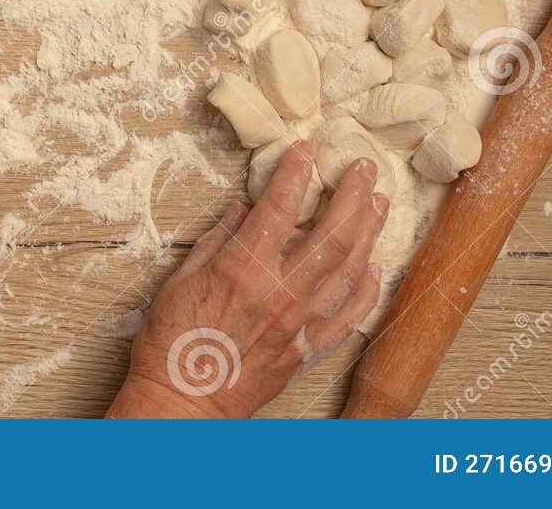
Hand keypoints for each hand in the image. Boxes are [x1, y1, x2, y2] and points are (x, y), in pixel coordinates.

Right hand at [106, 144, 386, 417]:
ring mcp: (300, 321)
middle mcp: (281, 291)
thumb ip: (216, 241)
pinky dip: (366, 287)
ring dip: (369, 230)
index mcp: (243, 268)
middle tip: (362, 166)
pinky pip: (350, 314)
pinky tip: (373, 266)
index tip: (304, 150)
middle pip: (333, 232)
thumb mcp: (179, 280)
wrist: (184, 403)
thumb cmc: (172, 345)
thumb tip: (242, 211)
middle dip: (352, 193)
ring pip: (350, 268)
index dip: (296, 172)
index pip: (280, 205)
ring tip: (379, 202)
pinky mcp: (308, 348)